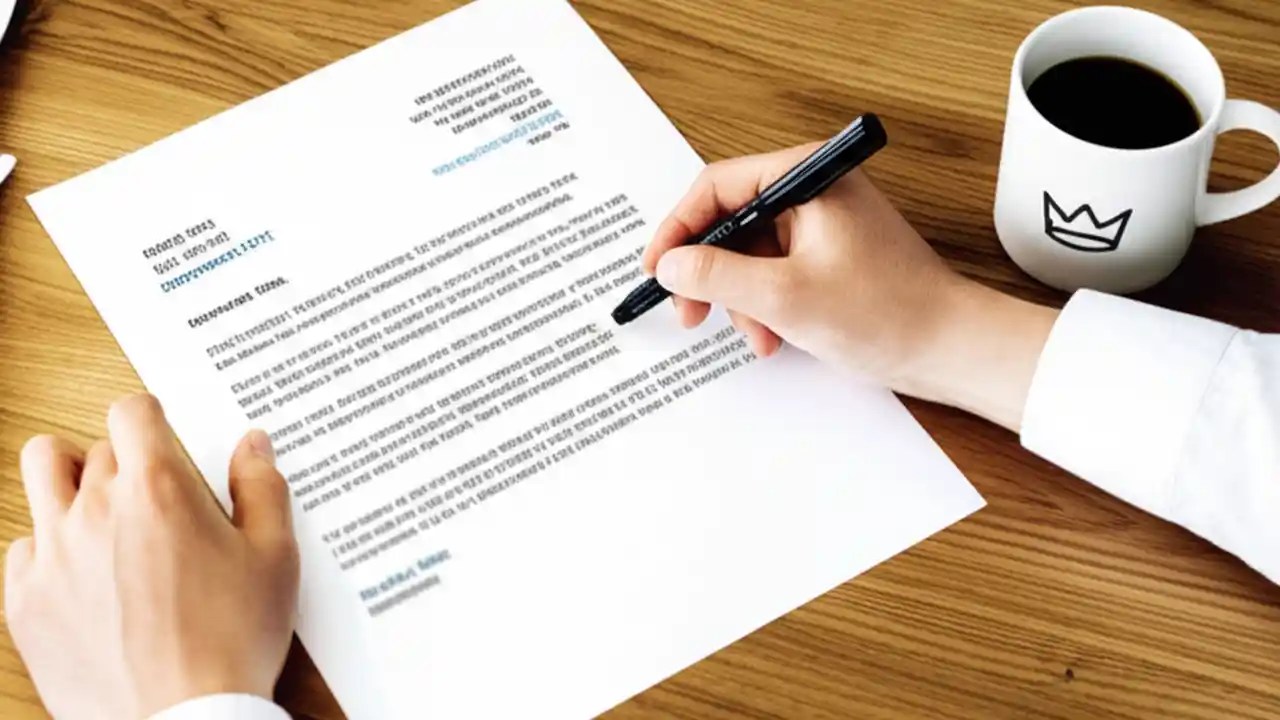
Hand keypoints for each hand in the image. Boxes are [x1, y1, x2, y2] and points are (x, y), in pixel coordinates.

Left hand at [4, 394, 298, 718]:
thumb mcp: (275, 559)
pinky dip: (49, 546)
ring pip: (41, 476)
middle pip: (93, 448)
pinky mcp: (24, 600)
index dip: (149, 416)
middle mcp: (95, 510)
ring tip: (102, 511)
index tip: (161, 435)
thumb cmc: (231, 643)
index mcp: (159, 490)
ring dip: (70, 481)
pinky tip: (83, 571)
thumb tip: (253, 444)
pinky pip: (22, 545)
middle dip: (124, 460)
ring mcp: (52, 554)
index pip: (131, 410)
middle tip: (154, 497)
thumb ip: (263, 489)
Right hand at [642, 144, 1058, 429]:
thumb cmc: (888, 313)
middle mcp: (814, 190)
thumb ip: (718, 276)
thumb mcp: (785, 297)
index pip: (717, 186)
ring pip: (749, 254)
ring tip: (754, 335)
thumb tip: (672, 264)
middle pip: (730, 221)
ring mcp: (822, 223)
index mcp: (808, 176)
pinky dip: (764, 305)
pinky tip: (773, 336)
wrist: (951, 348)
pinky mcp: (828, 255)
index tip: (657, 269)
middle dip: (709, 273)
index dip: (679, 229)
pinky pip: (774, 272)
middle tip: (690, 310)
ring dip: (739, 298)